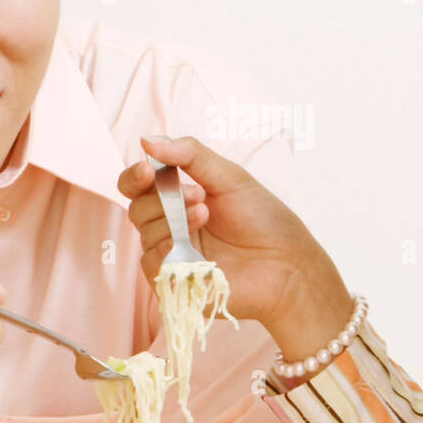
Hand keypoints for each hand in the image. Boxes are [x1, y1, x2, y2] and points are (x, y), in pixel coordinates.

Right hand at [117, 135, 352, 357]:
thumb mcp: (229, 177)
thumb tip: (148, 140)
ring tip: (206, 212)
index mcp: (180, 198)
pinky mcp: (175, 281)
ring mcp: (172, 254)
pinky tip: (192, 240)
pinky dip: (166, 247)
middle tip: (197, 193)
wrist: (287, 263)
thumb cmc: (263, 220)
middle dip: (161, 196)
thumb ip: (190, 155)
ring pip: (145, 232)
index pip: (139, 185)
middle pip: (137, 207)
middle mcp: (171, 226)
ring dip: (172, 218)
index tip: (147, 169)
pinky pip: (151, 262)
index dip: (135, 176)